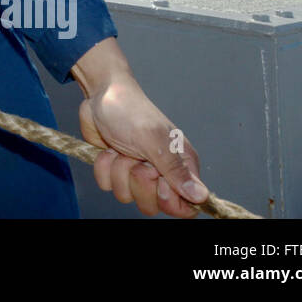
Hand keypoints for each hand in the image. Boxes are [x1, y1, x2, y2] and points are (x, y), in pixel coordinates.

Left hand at [72, 38, 207, 217]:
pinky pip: (107, 185)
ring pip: (127, 196)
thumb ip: (175, 170)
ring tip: (121, 149)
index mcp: (181, 166)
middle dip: (138, 182)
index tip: (159, 182)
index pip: (186, 205)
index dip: (170, 201)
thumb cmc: (130, 111)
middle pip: (154, 206)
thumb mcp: (153, 139)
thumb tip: (201, 197)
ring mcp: (137, 172)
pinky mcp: (116, 169)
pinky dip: (104, 167)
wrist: (100, 96)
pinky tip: (108, 150)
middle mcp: (161, 173)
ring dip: (119, 171)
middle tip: (137, 158)